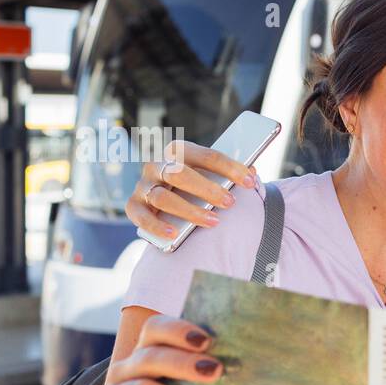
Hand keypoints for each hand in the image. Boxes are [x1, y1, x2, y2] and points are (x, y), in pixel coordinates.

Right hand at [126, 140, 256, 241]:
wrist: (169, 199)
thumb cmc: (197, 184)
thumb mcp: (211, 175)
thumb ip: (229, 174)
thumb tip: (252, 173)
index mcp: (179, 150)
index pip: (207, 155)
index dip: (230, 168)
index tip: (250, 181)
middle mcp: (157, 165)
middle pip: (180, 173)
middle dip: (207, 189)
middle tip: (229, 202)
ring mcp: (143, 185)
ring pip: (163, 197)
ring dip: (190, 211)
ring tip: (214, 222)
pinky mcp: (133, 205)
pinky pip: (141, 216)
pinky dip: (156, 225)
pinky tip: (173, 234)